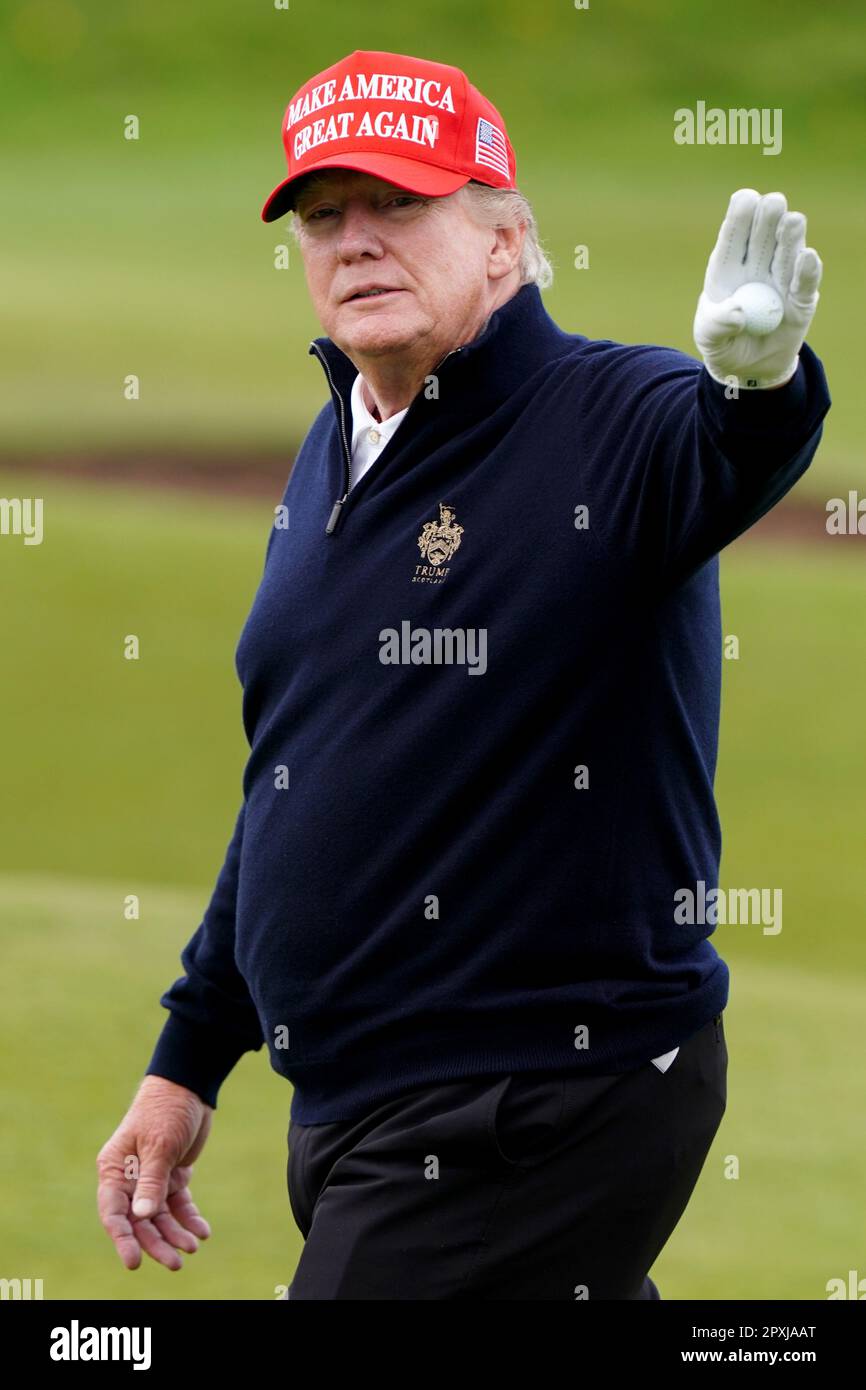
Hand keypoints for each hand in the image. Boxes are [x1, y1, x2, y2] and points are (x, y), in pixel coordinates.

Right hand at [96, 1075, 212, 1270]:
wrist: (189, 1087)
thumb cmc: (165, 1110)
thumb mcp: (159, 1145)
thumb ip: (151, 1182)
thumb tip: (142, 1217)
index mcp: (114, 1169)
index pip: (113, 1212)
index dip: (122, 1238)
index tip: (133, 1261)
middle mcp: (129, 1179)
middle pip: (140, 1221)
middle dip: (156, 1243)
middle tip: (176, 1263)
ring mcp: (152, 1179)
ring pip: (160, 1217)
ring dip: (175, 1233)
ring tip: (192, 1247)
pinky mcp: (173, 1176)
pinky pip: (179, 1204)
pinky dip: (189, 1218)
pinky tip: (202, 1232)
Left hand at [693, 188, 821, 388]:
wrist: (748, 369)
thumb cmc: (723, 345)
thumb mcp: (708, 339)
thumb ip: (716, 325)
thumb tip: (737, 314)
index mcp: (727, 267)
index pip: (733, 236)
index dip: (739, 216)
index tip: (746, 198)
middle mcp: (757, 266)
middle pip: (764, 235)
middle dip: (768, 218)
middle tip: (774, 203)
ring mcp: (780, 280)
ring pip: (787, 252)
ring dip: (790, 237)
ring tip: (792, 222)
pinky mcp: (800, 299)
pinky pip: (805, 282)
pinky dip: (807, 270)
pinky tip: (808, 257)